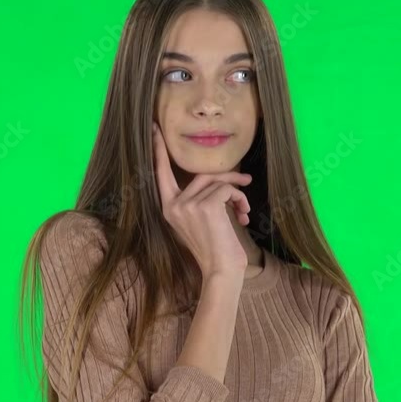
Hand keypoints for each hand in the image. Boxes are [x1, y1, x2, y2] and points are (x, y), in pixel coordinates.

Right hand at [153, 122, 251, 279]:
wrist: (221, 272)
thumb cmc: (215, 250)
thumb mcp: (201, 221)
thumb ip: (200, 200)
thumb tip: (219, 178)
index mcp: (168, 208)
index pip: (161, 174)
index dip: (159, 151)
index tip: (154, 129)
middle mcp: (173, 205)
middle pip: (202, 175)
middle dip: (228, 178)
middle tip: (247, 182)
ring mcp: (187, 205)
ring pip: (217, 182)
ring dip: (237, 193)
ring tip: (245, 210)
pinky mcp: (205, 206)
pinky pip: (226, 189)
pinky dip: (239, 199)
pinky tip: (243, 217)